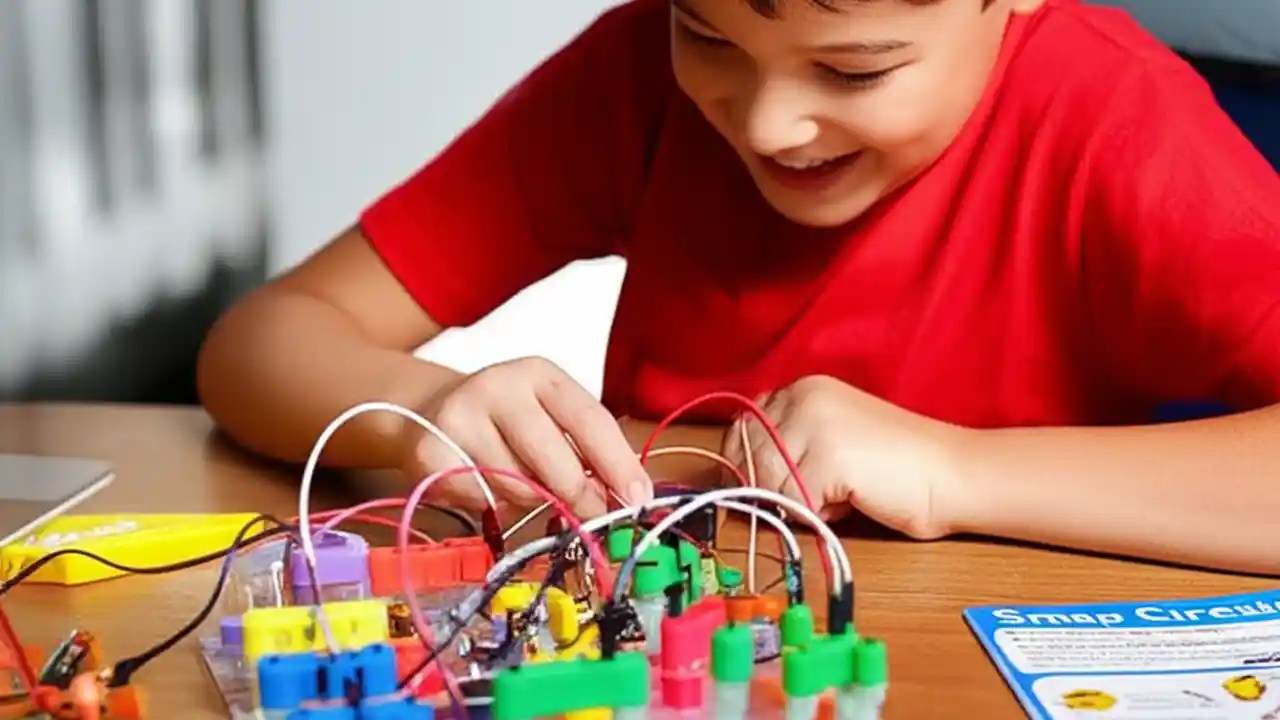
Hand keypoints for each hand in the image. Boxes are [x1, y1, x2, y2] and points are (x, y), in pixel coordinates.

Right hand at [396, 357, 650, 517]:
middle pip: (556, 461)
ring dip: (529, 499)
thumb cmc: (506, 423)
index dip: (618, 463)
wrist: (426, 413)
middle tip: (591, 517)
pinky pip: (481, 501)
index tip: (639, 498)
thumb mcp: (548, 419)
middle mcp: (499, 386)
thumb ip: (584, 452)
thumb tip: (622, 499)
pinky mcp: (430, 452)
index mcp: (540, 375)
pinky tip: (482, 483)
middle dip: (581, 498)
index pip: (590, 420)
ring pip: (518, 487)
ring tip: (517, 480)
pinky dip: (491, 505)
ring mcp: (460, 416)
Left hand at [721, 375, 966, 539]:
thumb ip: (784, 447)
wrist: (952, 473)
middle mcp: (803, 396)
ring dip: (797, 501)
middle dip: (772, 486)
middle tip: (817, 489)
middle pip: (747, 457)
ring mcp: (815, 423)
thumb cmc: (893, 466)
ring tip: (839, 491)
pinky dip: (820, 513)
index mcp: (802, 387)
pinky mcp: (829, 456)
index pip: (741, 428)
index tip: (769, 484)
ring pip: (767, 482)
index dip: (746, 464)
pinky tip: (852, 498)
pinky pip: (795, 502)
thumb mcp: (828, 440)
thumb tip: (732, 480)